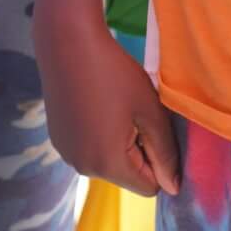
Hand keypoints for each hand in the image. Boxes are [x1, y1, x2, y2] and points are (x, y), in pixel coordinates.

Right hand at [40, 21, 180, 196]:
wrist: (67, 43)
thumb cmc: (114, 73)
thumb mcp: (150, 111)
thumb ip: (165, 153)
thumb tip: (173, 188)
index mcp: (108, 163)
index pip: (149, 187)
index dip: (160, 163)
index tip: (154, 130)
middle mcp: (82, 166)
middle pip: (127, 177)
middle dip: (138, 154)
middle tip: (134, 114)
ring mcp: (66, 153)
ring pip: (108, 164)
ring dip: (118, 146)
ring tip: (114, 108)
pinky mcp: (57, 139)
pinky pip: (89, 151)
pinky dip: (98, 137)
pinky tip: (95, 106)